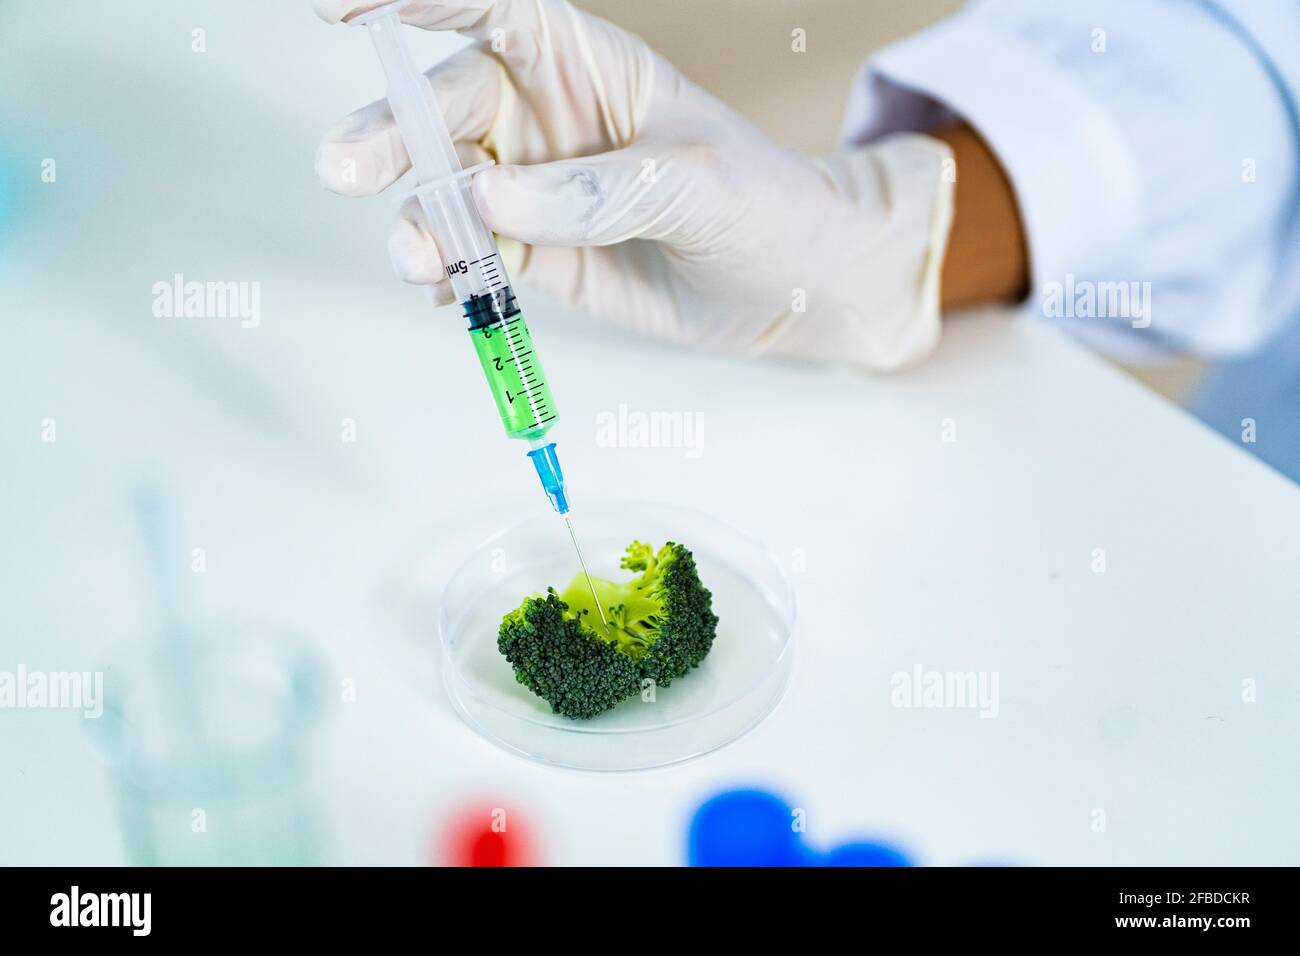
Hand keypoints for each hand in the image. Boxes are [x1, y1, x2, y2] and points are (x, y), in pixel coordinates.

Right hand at [315, 0, 954, 369]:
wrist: (789, 287)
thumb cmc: (764, 206)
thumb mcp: (696, 187)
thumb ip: (599, 190)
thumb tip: (491, 197)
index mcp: (582, 62)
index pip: (488, 9)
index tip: (341, 8)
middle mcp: (541, 116)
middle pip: (441, 108)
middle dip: (390, 134)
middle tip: (347, 169)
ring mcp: (530, 187)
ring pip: (442, 190)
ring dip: (416, 219)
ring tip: (421, 260)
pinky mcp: (531, 252)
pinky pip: (467, 256)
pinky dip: (445, 273)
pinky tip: (447, 292)